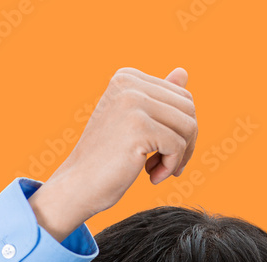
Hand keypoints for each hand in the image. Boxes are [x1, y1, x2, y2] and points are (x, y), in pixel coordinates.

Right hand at [29, 66, 197, 241]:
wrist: (77, 186)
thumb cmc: (106, 159)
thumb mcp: (134, 123)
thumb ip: (158, 98)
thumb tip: (183, 71)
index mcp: (127, 78)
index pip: (182, 96)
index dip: (182, 130)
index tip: (164, 152)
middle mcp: (129, 84)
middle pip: (189, 109)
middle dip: (186, 142)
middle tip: (166, 165)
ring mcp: (133, 103)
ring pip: (188, 127)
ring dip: (179, 156)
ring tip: (157, 171)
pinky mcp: (139, 127)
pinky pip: (178, 146)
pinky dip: (171, 167)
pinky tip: (152, 177)